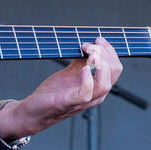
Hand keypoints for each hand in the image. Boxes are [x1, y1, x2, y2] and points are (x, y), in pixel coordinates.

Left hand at [4, 37, 123, 137]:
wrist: (35, 110)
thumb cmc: (53, 92)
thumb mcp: (70, 72)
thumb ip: (82, 61)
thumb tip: (89, 44)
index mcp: (97, 85)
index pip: (115, 67)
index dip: (110, 51)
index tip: (98, 39)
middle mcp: (96, 94)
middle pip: (114, 73)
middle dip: (106, 53)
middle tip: (91, 43)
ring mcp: (85, 100)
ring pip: (105, 84)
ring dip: (101, 65)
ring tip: (91, 53)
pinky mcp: (70, 103)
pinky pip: (86, 94)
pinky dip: (88, 80)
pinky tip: (84, 68)